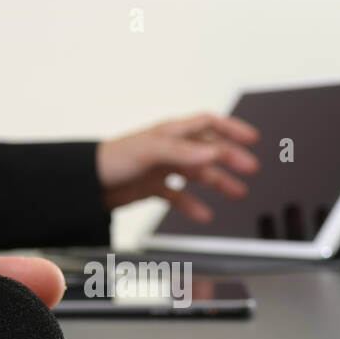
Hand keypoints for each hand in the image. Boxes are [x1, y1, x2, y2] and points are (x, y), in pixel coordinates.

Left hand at [96, 112, 259, 220]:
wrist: (86, 185)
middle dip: (232, 159)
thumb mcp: (150, 152)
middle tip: (251, 170)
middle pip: (209, 151)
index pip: (208, 124)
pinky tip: (203, 214)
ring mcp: (163, 168)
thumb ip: (183, 152)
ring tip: (238, 193)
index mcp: (171, 132)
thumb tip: (214, 153)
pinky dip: (193, 206)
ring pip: (198, 175)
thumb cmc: (112, 160)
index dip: (232, 128)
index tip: (252, 139)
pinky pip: (180, 196)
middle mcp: (170, 148)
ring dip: (219, 183)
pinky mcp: (154, 187)